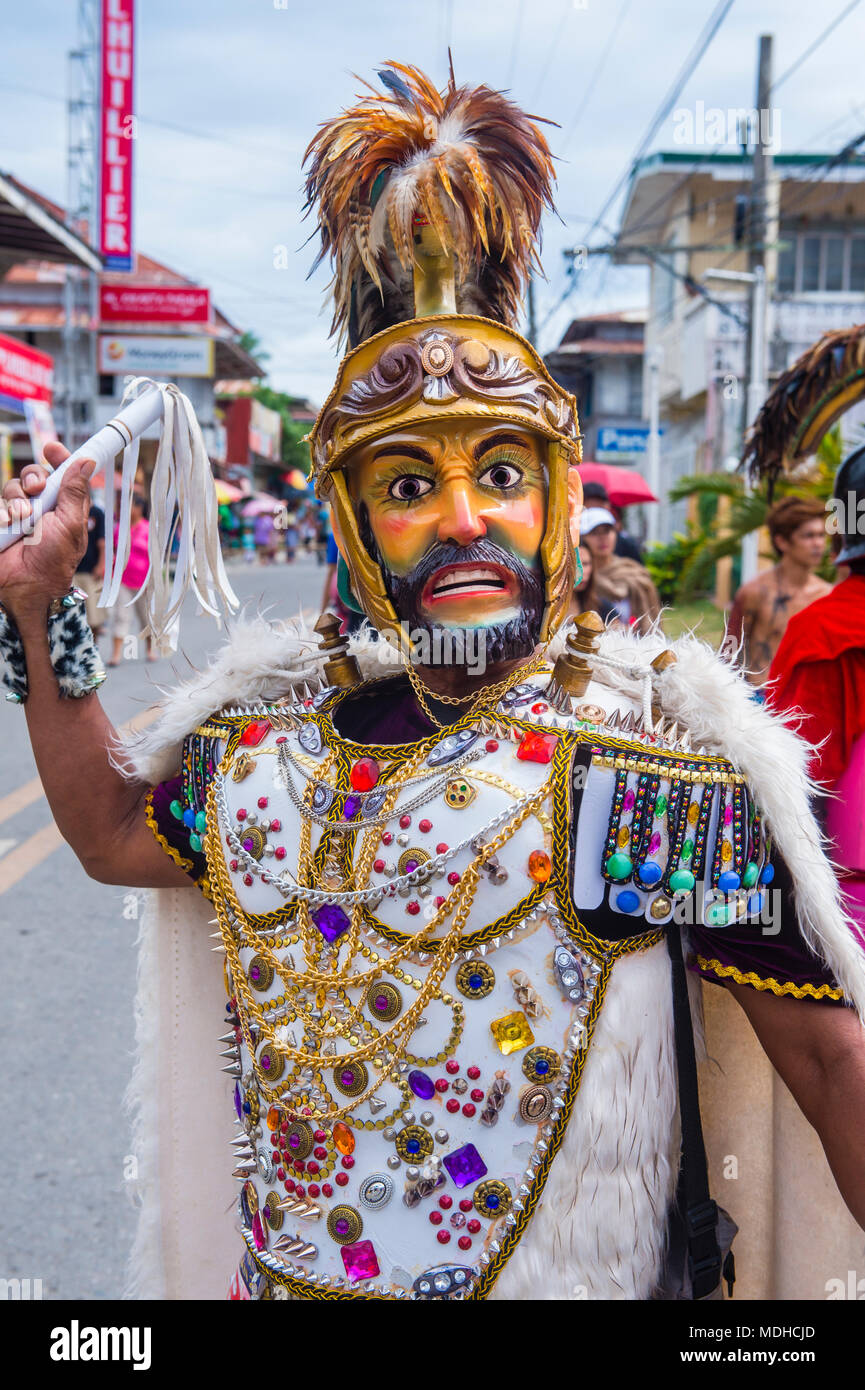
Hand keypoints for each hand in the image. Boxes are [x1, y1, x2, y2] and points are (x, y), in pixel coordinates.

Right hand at [0, 442, 95, 621]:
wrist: (25, 585)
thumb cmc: (54, 561)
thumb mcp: (70, 524)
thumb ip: (74, 491)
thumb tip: (87, 461)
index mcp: (66, 505)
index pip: (64, 473)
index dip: (59, 457)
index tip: (52, 448)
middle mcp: (44, 506)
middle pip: (35, 473)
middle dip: (34, 476)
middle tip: (36, 489)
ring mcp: (21, 513)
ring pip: (13, 485)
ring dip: (17, 498)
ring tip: (22, 519)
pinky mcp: (3, 520)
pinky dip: (2, 511)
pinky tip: (7, 524)